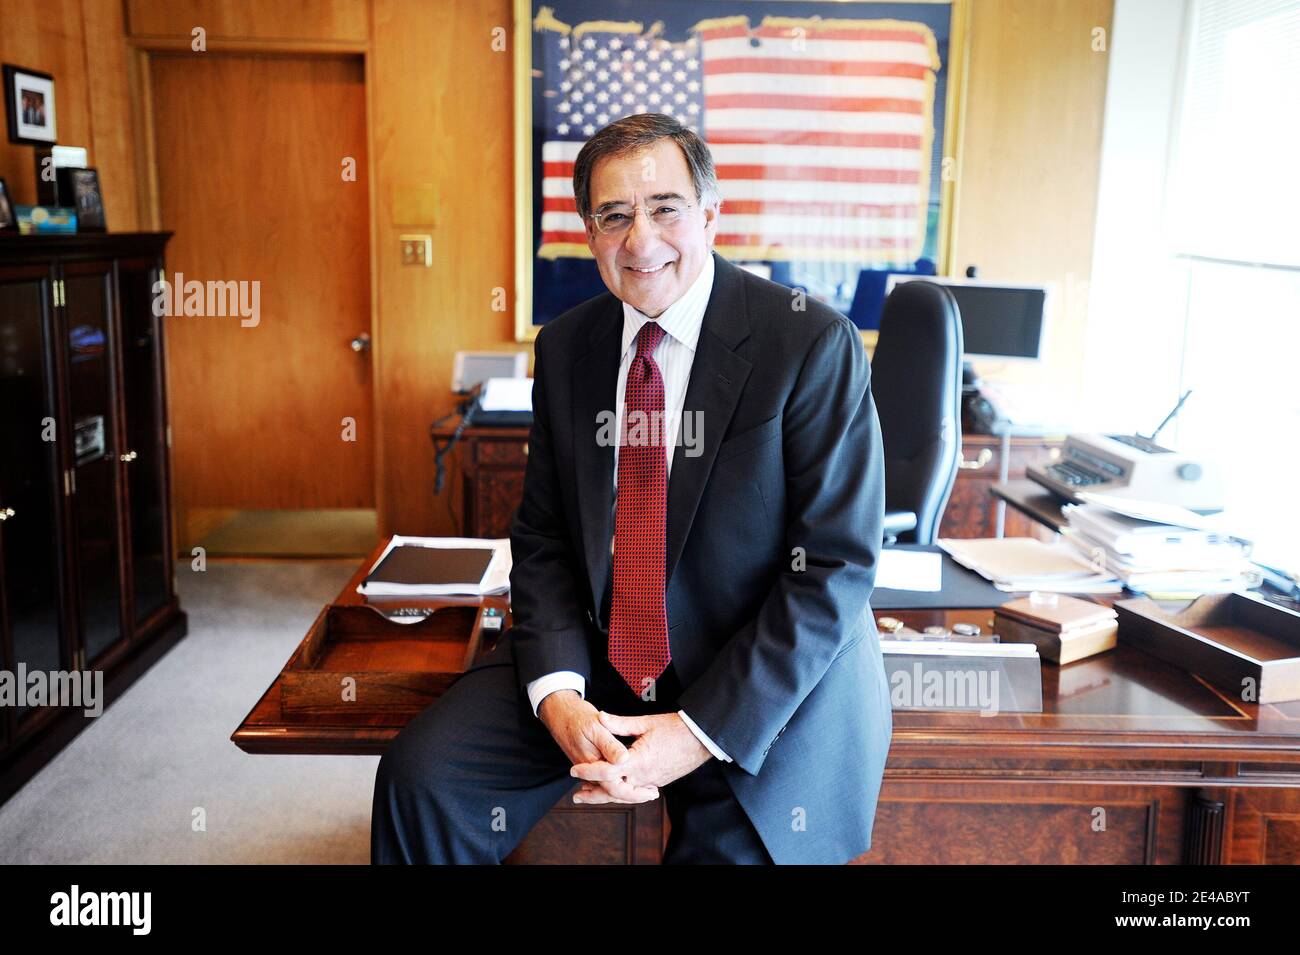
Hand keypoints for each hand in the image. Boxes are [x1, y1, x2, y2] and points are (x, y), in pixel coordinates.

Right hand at [537, 690, 659, 803]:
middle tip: (652, 794)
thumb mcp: (595, 726)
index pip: (614, 787)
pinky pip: (603, 780)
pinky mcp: (589, 764)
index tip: (650, 792)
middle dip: (633, 795)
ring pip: (608, 787)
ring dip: (625, 791)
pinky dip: (617, 783)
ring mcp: (588, 768)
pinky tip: (627, 782)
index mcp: (592, 762)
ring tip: (645, 792)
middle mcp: (589, 770)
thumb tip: (625, 759)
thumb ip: (610, 745)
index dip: (633, 792)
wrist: (558, 713)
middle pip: (612, 791)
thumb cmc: (576, 717)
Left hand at [570, 712, 711, 803]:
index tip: (574, 770)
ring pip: (624, 794)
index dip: (588, 772)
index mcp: (638, 761)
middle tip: (577, 795)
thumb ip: (620, 724)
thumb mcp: (645, 723)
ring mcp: (652, 781)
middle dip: (594, 794)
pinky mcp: (659, 782)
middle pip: (613, 791)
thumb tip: (601, 718)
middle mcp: (644, 776)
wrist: (701, 739)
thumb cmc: (675, 728)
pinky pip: (635, 792)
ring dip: (607, 795)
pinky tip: (615, 789)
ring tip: (591, 796)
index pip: (607, 772)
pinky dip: (622, 792)